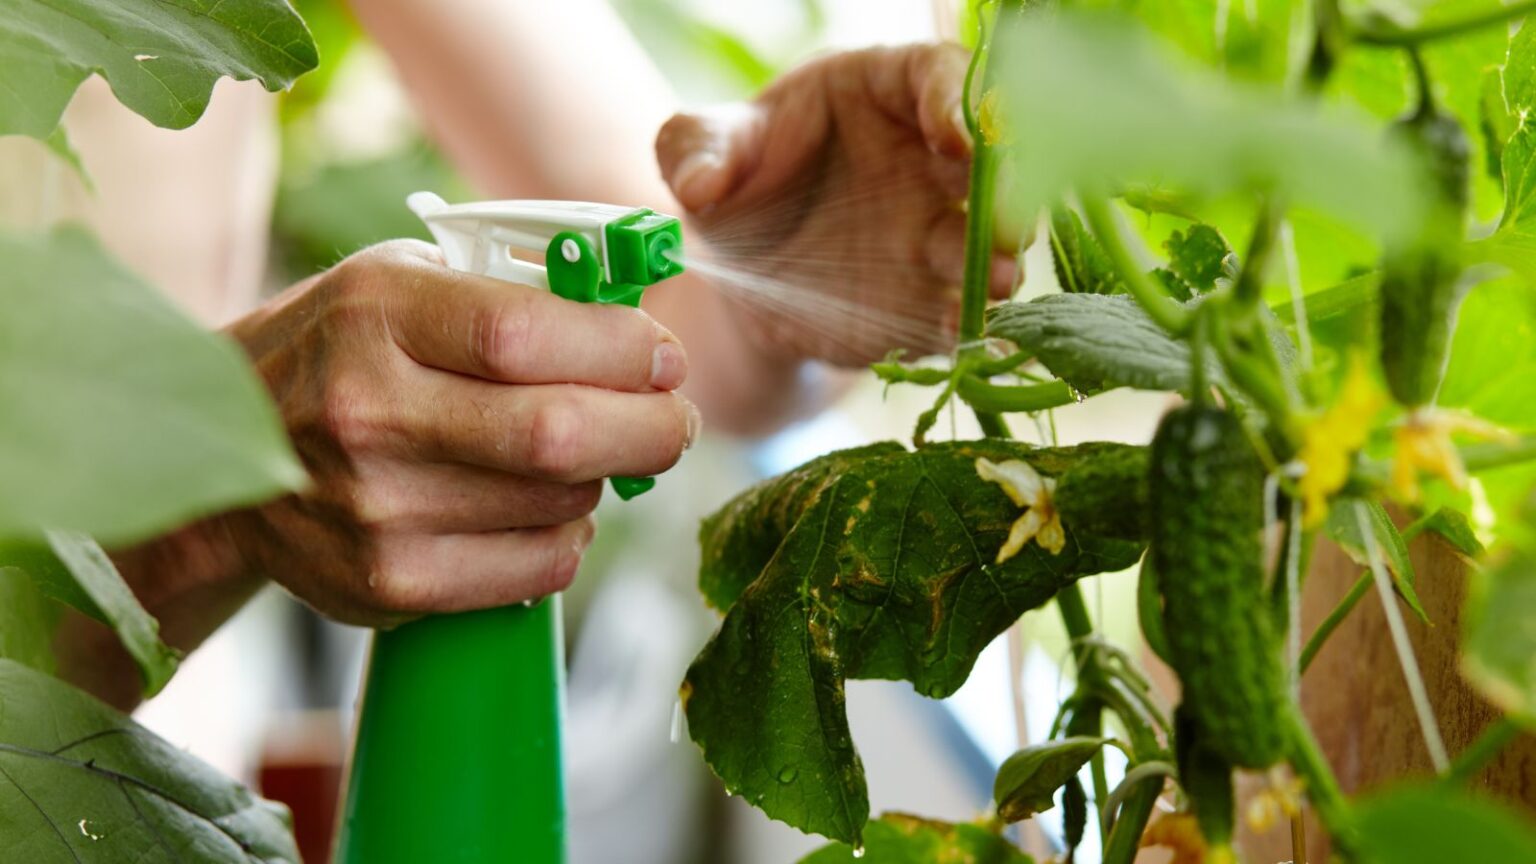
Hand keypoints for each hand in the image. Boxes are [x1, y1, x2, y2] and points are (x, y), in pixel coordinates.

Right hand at [217, 240, 697, 626]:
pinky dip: (569, 537)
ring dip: (603, 480)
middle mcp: (367, 410)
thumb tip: (646, 333)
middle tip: (674, 422)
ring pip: (561, 504)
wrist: (229, 448)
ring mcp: (374, 508)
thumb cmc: (348, 348)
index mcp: (378, 313)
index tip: (664, 360)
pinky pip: (537, 568)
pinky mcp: (388, 582)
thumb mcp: (410, 282)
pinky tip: (545, 509)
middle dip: (651, 429)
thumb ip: (522, 293)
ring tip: (586, 456)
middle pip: (557, 435)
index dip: (622, 350)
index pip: (526, 334)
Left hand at [655, 43, 1019, 366]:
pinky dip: (964, 322)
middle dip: (1005, 186)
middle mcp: (928, 157)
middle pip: (989, 158)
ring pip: (987, 238)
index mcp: (881, 92)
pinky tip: (964, 333)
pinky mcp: (929, 295)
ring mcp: (937, 229)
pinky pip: (956, 307)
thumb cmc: (736, 181)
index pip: (936, 75)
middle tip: (1008, 216)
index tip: (953, 135)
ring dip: (1000, 259)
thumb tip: (699, 183)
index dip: (955, 100)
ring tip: (1001, 281)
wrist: (744, 272)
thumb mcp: (700, 151)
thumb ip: (695, 149)